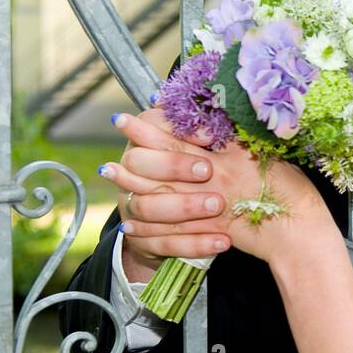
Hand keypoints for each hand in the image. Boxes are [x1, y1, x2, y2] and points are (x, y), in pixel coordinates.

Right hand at [99, 108, 230, 273]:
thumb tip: (220, 108)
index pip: (148, 126)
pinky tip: (223, 240)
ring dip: (185, 206)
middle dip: (174, 165)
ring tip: (218, 205)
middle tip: (208, 170)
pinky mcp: (142, 240)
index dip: (173, 128)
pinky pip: (166, 244)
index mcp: (143, 144)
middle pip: (138, 163)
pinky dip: (196, 243)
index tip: (209, 136)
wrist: (175, 225)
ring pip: (149, 206)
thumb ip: (209, 127)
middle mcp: (129, 174)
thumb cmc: (196, 176)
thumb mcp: (203, 149)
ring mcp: (132, 209)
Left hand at [109, 111, 334, 265]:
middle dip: (136, 149)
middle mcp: (215, 179)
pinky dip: (148, 224)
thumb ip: (239, 141)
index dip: (153, 126)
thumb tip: (216, 121)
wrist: (300, 232)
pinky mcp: (211, 230)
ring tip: (111, 174)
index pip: (182, 138)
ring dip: (132, 185)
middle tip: (114, 137)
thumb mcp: (267, 156)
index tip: (129, 115)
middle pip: (165, 163)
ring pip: (161, 194)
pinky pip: (170, 229)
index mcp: (228, 157)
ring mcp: (211, 206)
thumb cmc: (292, 192)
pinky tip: (131, 220)